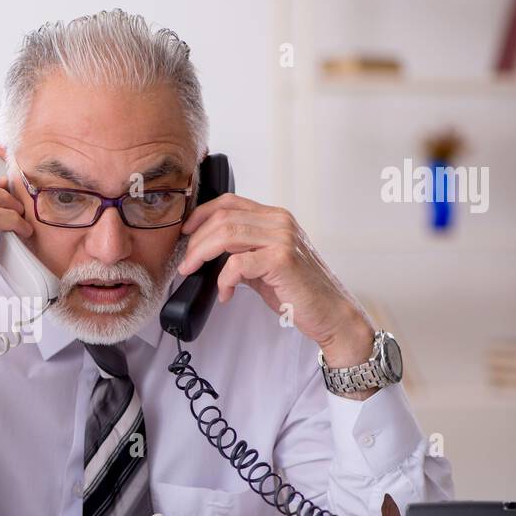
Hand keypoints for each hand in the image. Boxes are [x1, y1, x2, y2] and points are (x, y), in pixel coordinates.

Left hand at [177, 193, 374, 371]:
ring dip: (201, 254)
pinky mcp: (281, 260)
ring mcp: (282, 238)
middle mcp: (280, 222)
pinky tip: (225, 293)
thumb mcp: (265, 263)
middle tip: (185, 261)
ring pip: (226, 234)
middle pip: (223, 217)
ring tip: (192, 271)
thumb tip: (205, 251)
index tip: (185, 232)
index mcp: (275, 218)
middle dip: (196, 239)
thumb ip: (241, 251)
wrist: (330, 313)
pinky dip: (223, 280)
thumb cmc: (298, 291)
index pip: (229, 202)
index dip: (201, 214)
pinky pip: (237, 264)